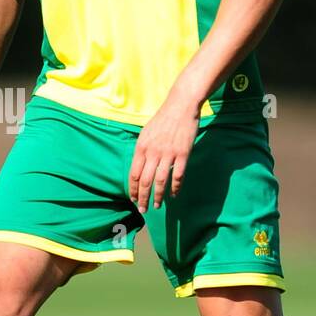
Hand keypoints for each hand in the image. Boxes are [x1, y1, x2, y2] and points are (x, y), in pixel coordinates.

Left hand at [128, 93, 199, 211]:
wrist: (181, 106)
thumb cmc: (162, 119)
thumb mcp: (145, 133)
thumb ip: (142, 150)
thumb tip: (138, 167)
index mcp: (141, 147)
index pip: (133, 174)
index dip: (132, 189)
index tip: (133, 199)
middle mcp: (152, 152)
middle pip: (145, 181)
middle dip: (142, 198)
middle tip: (143, 210)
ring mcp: (168, 154)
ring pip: (160, 181)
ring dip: (158, 196)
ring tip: (157, 206)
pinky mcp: (183, 154)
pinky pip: (177, 175)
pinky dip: (175, 187)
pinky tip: (173, 195)